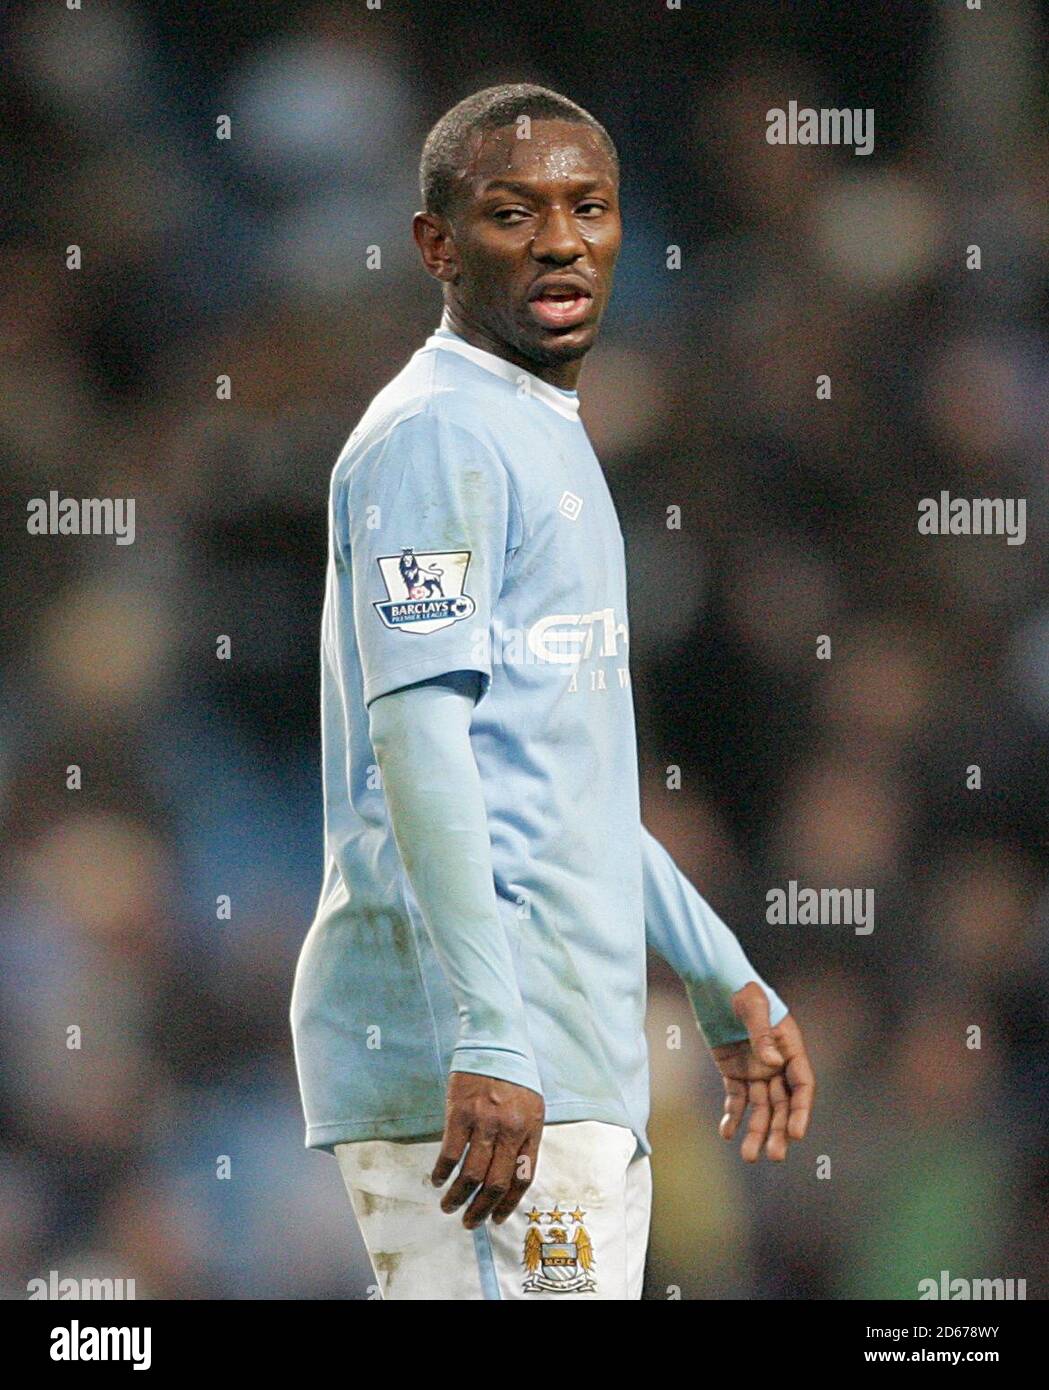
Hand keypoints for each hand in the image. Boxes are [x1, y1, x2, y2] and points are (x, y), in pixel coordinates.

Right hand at [431, 1071, 544, 1228]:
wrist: (496, 1040)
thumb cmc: (515, 1075)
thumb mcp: (532, 1107)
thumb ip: (524, 1138)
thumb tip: (511, 1173)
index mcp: (531, 1129)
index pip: (522, 1178)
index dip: (508, 1203)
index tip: (497, 1218)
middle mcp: (510, 1129)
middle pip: (496, 1182)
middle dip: (481, 1209)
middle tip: (469, 1222)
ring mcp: (485, 1122)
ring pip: (472, 1174)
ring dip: (459, 1196)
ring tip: (449, 1206)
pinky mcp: (461, 1112)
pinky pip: (450, 1152)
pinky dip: (442, 1172)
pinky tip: (437, 1180)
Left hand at [712, 982, 814, 1161]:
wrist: (713, 981)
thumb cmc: (739, 987)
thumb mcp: (752, 1005)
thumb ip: (761, 1034)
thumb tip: (771, 1062)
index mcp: (790, 1046)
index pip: (802, 1084)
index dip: (801, 1110)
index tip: (796, 1133)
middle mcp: (776, 1062)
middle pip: (782, 1103)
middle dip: (779, 1130)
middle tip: (774, 1156)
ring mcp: (755, 1068)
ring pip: (760, 1107)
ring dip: (756, 1130)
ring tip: (749, 1157)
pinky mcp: (733, 1069)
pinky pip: (736, 1098)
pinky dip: (733, 1116)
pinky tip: (727, 1133)